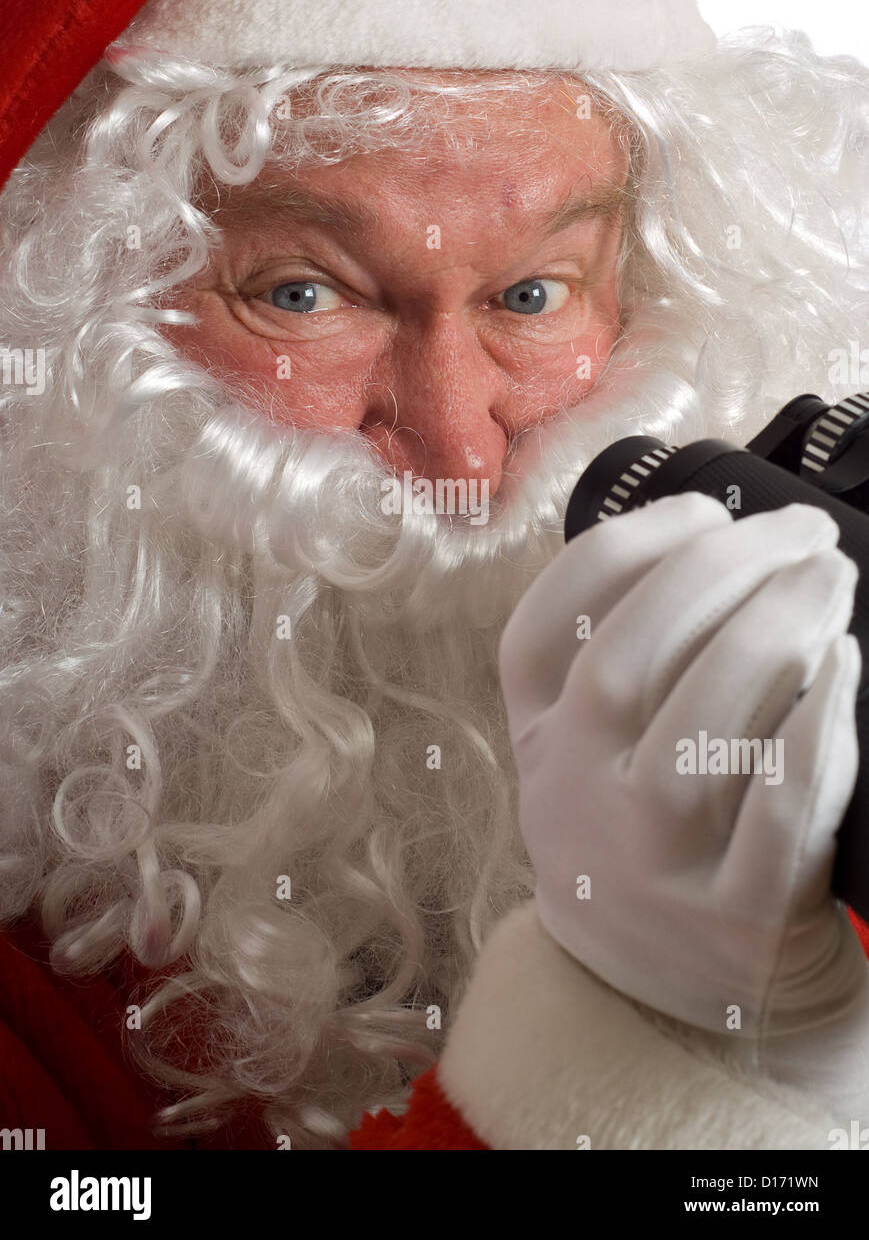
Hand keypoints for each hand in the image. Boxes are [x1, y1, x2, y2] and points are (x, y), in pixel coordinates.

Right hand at [499, 492, 868, 1121]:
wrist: (668, 1009)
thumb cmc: (648, 846)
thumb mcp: (589, 766)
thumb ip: (610, 672)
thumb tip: (719, 548)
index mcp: (541, 746)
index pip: (539, 634)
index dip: (616, 554)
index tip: (698, 507)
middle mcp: (575, 798)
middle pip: (624, 660)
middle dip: (717, 571)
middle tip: (798, 530)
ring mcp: (649, 862)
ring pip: (700, 727)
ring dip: (772, 632)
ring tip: (829, 579)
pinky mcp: (734, 917)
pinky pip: (778, 812)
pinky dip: (813, 731)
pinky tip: (844, 672)